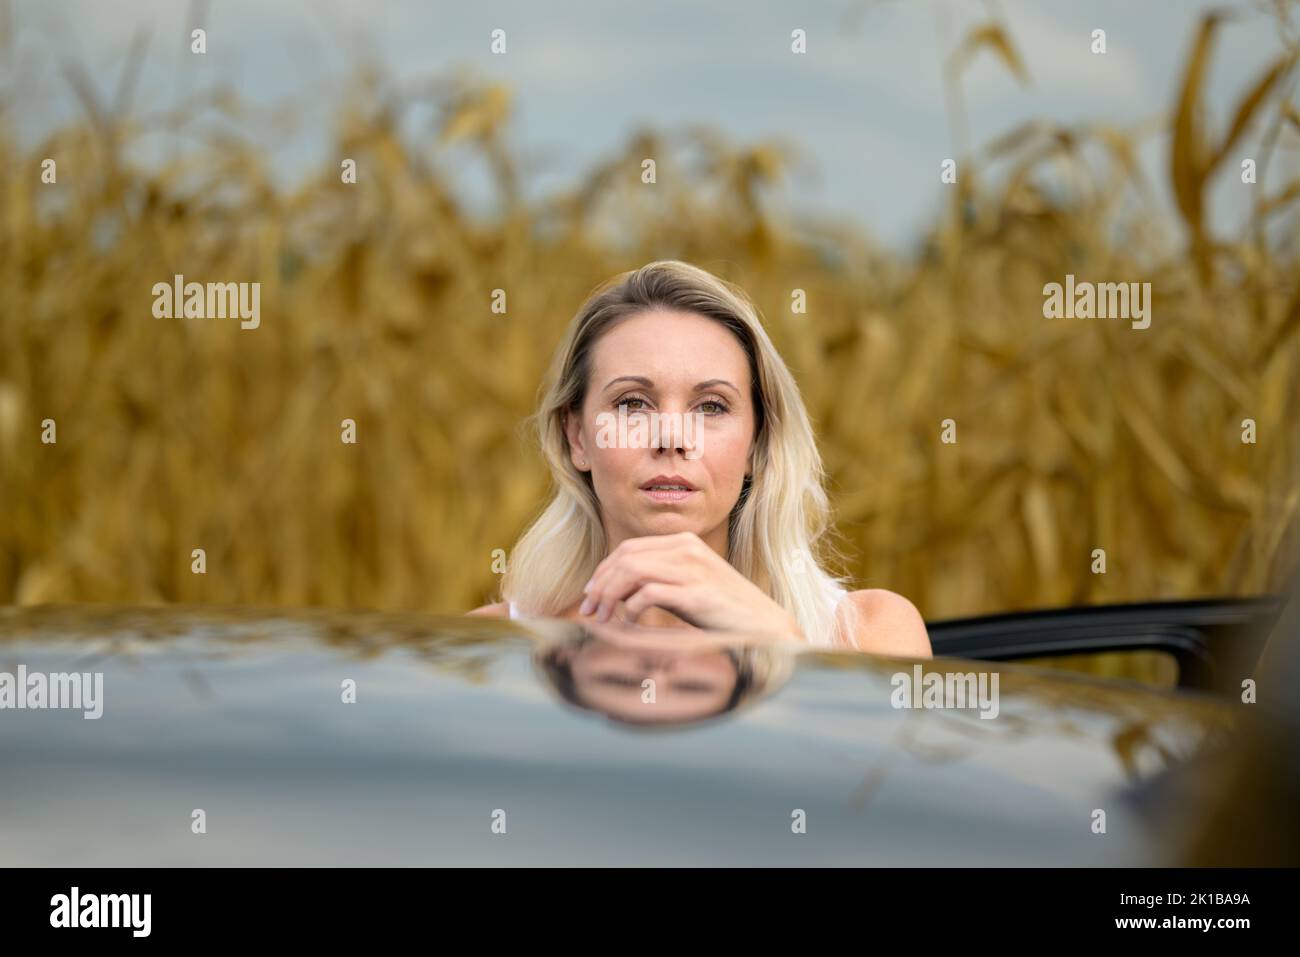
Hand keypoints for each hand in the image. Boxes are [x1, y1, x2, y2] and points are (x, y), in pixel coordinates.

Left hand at [579, 532, 801, 639]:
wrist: (765, 627)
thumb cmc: (724, 612)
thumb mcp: (689, 586)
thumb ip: (661, 580)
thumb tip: (618, 592)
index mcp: (685, 543)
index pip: (629, 548)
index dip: (603, 571)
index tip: (590, 595)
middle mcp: (688, 549)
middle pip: (626, 557)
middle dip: (600, 585)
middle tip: (589, 612)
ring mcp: (694, 569)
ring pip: (632, 572)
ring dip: (609, 597)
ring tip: (602, 620)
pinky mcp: (698, 594)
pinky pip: (649, 594)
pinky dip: (632, 610)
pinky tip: (630, 625)